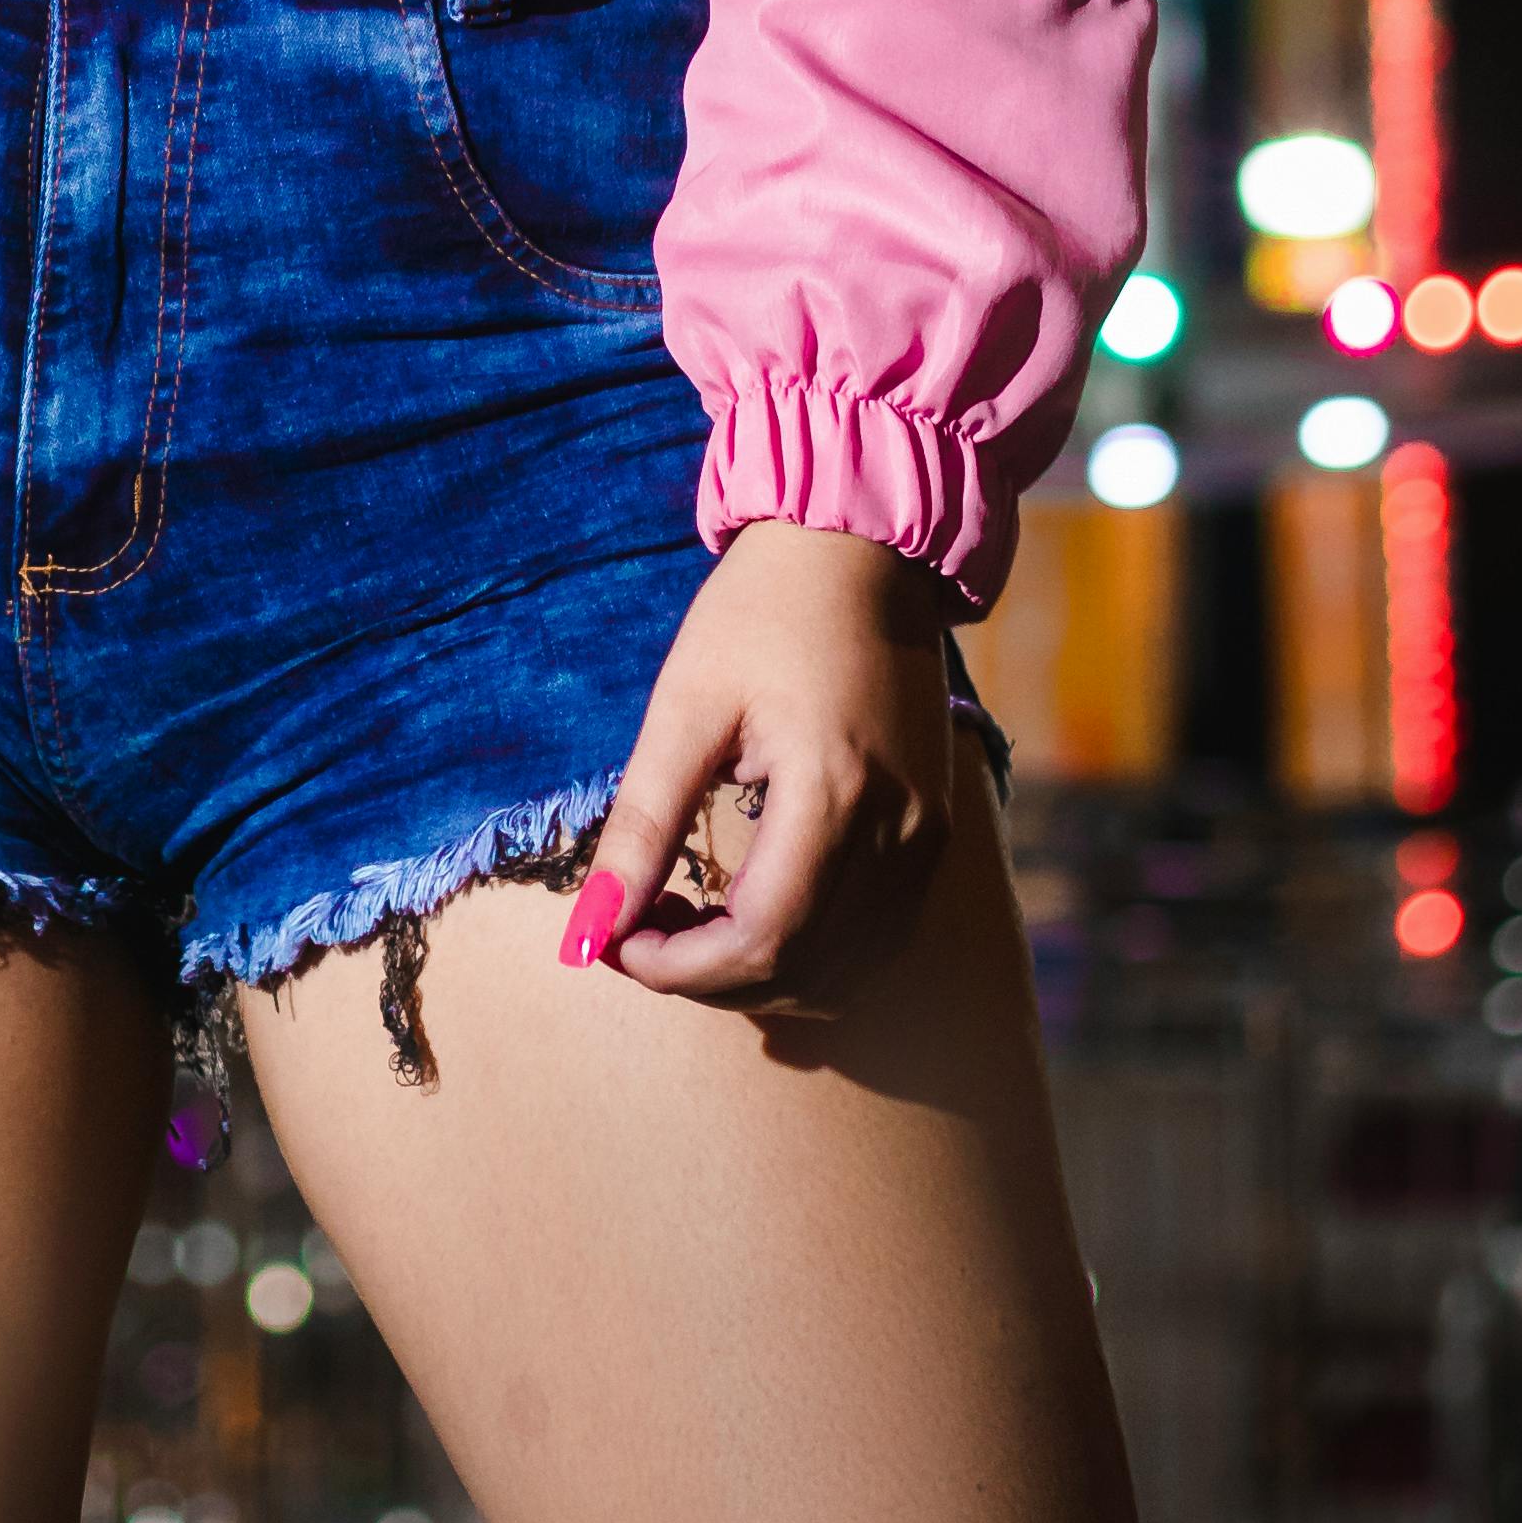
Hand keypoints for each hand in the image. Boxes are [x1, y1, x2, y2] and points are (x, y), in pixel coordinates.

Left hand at [562, 522, 957, 1008]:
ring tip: (683, 916)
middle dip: (707, 975)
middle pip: (801, 971)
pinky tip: (744, 908)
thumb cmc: (765, 608)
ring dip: (754, 971)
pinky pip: (870, 939)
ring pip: (841, 972)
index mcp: (836, 793)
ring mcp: (926, 839)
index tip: (613, 943)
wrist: (864, 546)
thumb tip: (589, 929)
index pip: (760, 941)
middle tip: (635, 929)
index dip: (679, 969)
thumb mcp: (686, 704)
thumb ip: (643, 825)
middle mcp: (899, 834)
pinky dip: (803, 952)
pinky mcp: (932, 833)